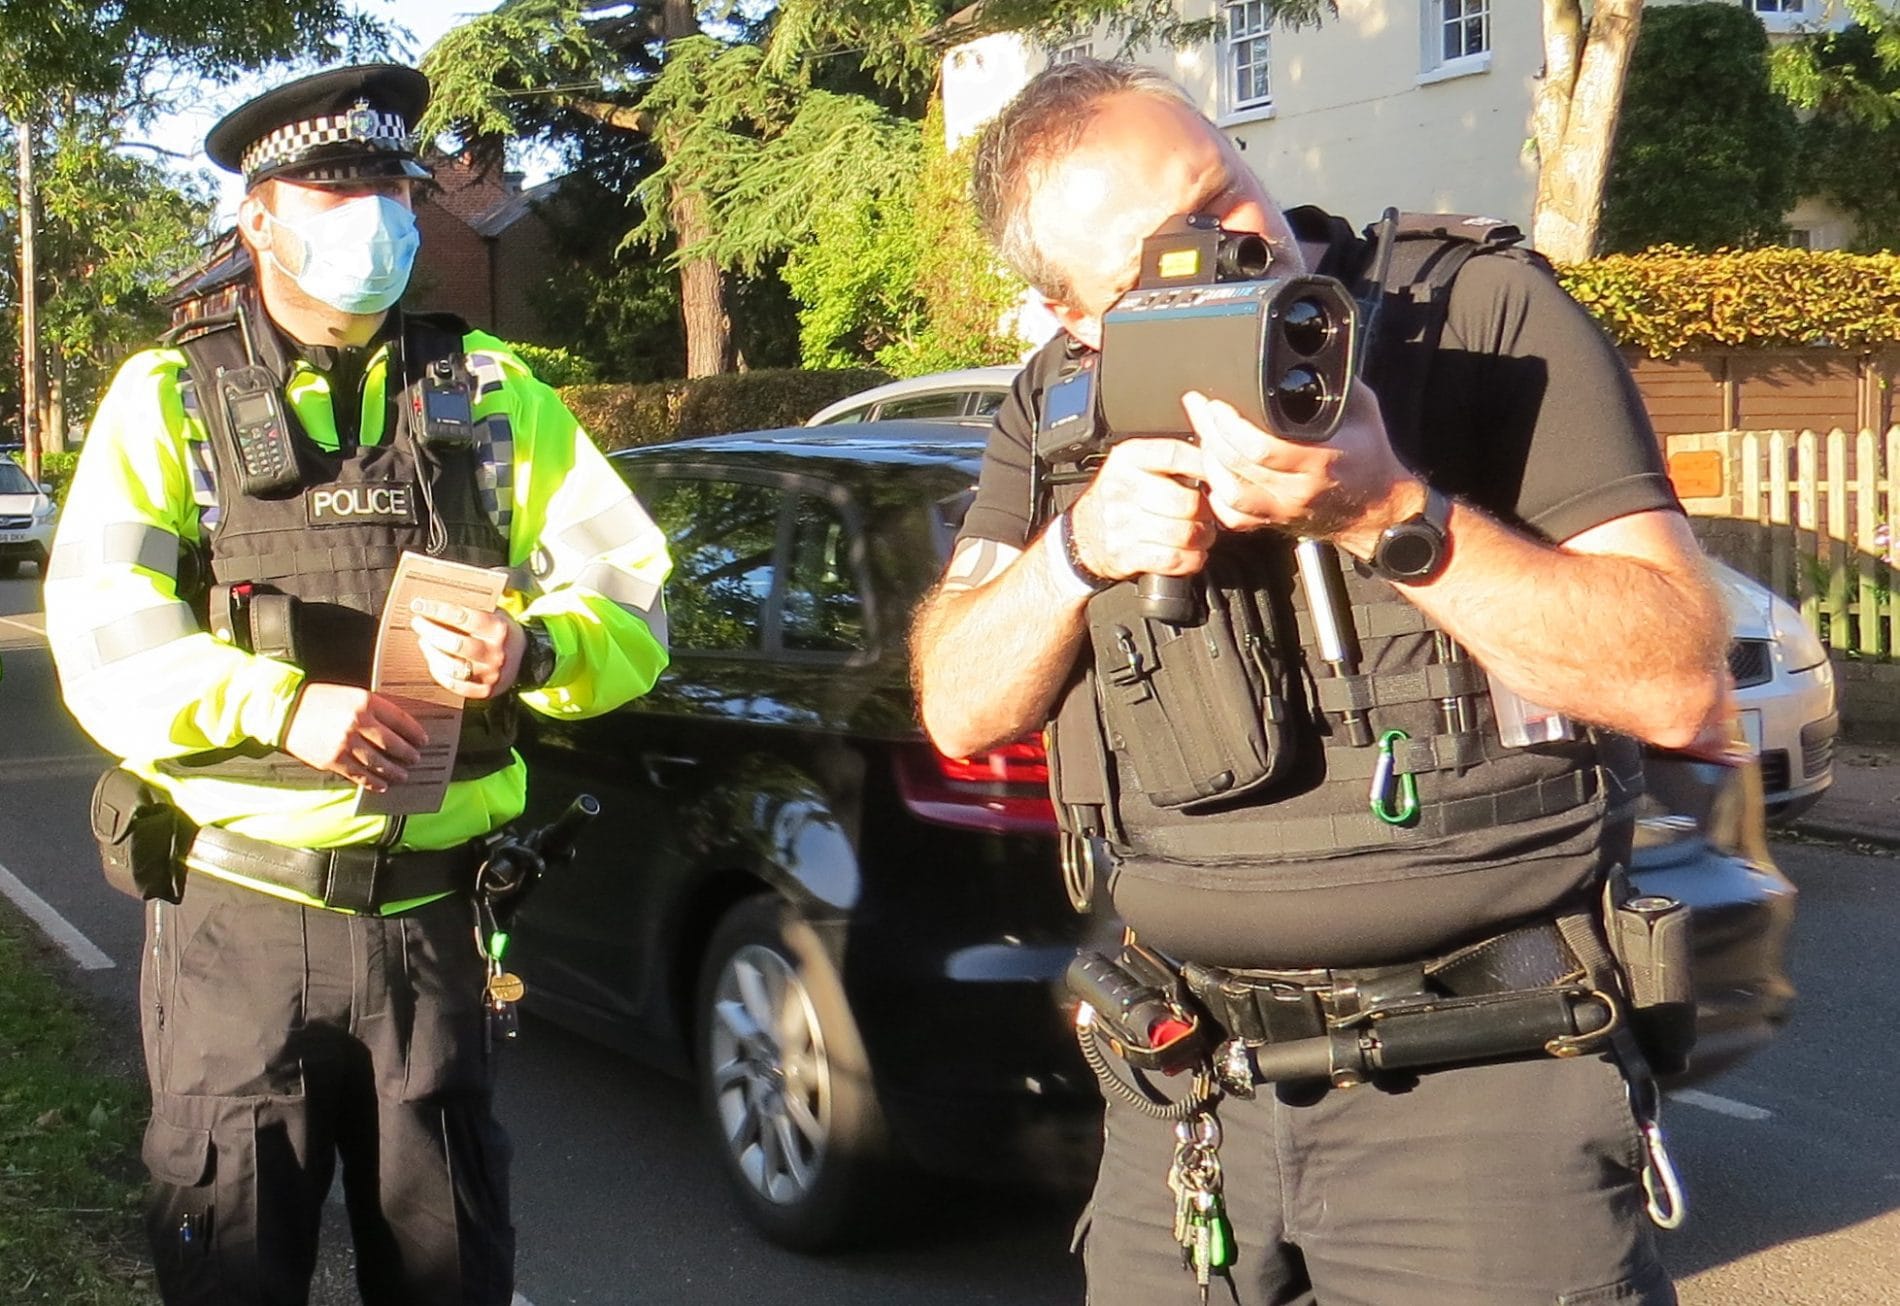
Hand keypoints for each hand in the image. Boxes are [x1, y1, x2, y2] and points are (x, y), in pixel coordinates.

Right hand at [280, 683, 428, 791]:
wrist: (284, 711)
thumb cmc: (319, 700)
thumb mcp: (350, 694)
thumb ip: (373, 709)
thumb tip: (397, 728)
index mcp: (365, 702)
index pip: (401, 720)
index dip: (415, 733)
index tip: (423, 740)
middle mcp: (357, 722)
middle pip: (393, 744)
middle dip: (408, 754)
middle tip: (415, 759)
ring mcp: (345, 743)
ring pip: (379, 763)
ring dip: (394, 772)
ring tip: (403, 775)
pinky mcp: (332, 760)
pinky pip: (359, 775)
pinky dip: (373, 782)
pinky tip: (382, 785)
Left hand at [410, 598, 526, 699]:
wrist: (528, 659)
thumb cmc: (502, 633)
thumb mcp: (496, 615)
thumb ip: (472, 611)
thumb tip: (436, 605)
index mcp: (498, 629)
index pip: (462, 617)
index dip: (437, 610)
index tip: (419, 605)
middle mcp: (496, 653)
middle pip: (454, 643)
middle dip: (430, 631)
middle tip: (418, 622)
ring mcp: (490, 674)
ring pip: (451, 666)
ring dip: (431, 652)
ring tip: (424, 641)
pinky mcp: (485, 691)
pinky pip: (454, 685)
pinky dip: (439, 673)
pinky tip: (433, 661)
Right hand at [1068, 437, 1218, 581]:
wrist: (1080, 536)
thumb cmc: (1116, 500)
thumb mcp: (1131, 467)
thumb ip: (1167, 461)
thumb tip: (1212, 464)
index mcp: (1126, 459)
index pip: (1174, 455)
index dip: (1203, 466)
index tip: (1216, 478)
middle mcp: (1121, 488)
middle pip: (1185, 501)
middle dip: (1206, 513)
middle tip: (1208, 517)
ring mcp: (1121, 523)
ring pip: (1183, 532)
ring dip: (1202, 539)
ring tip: (1202, 536)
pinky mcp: (1124, 554)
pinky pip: (1171, 558)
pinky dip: (1190, 560)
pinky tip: (1190, 555)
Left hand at [1184, 384, 1418, 556]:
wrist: (1379, 509)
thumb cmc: (1370, 456)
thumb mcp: (1361, 409)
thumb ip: (1335, 382)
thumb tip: (1313, 351)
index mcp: (1319, 461)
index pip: (1262, 448)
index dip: (1231, 426)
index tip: (1217, 402)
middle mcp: (1297, 489)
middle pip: (1237, 466)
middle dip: (1210, 431)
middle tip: (1198, 406)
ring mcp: (1283, 509)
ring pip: (1228, 493)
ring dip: (1208, 463)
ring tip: (1202, 435)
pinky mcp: (1273, 522)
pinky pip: (1233, 517)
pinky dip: (1215, 495)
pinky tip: (1212, 473)